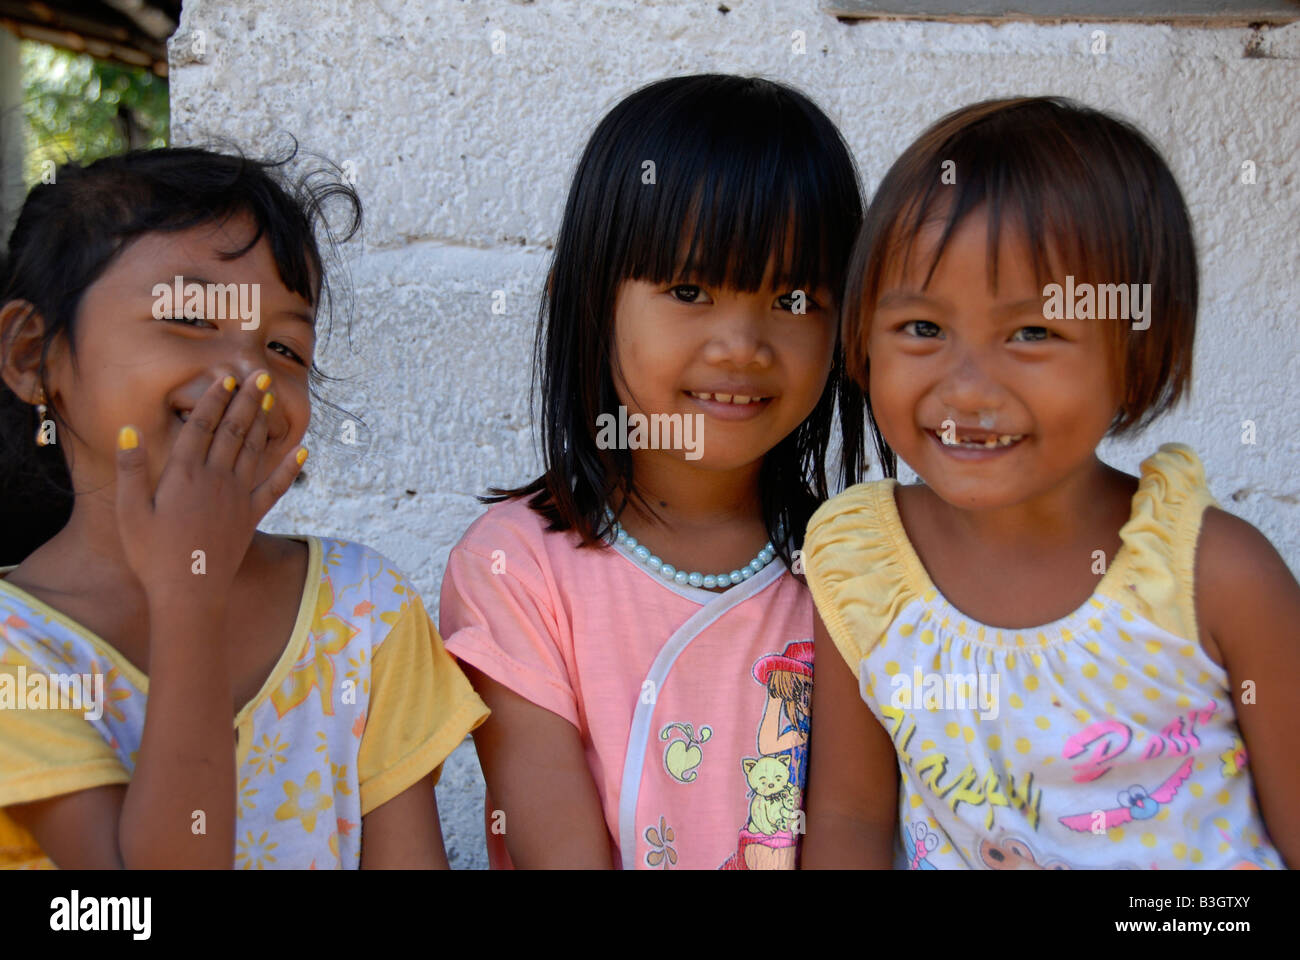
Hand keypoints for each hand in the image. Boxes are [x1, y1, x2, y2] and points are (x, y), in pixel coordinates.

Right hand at [113, 370, 306, 600]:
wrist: (188, 593)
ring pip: (254, 451)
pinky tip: (303, 452)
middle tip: (261, 375)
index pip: (201, 427)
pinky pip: (276, 487)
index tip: (225, 377)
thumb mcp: (129, 511)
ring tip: (272, 399)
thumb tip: (129, 430)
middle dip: (247, 401)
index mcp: (184, 475)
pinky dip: (290, 468)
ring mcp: (238, 498)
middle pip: (233, 432)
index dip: (214, 401)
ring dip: (263, 423)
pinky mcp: (252, 517)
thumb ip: (130, 469)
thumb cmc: (151, 554)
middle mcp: (216, 480)